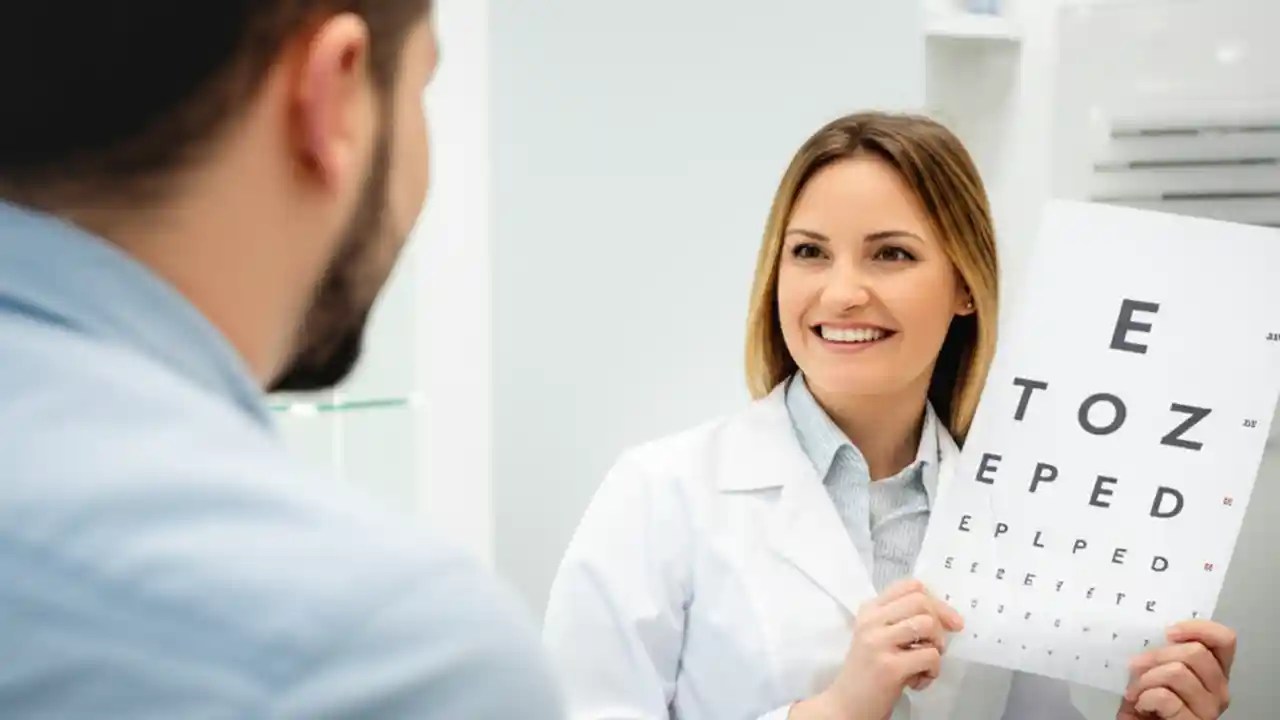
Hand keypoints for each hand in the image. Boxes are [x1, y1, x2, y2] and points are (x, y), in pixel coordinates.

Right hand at [790, 579, 963, 719]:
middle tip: (935, 645)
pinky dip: (933, 671)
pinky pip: (930, 656)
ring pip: (928, 625)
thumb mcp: (877, 636)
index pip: (910, 585)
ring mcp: (878, 642)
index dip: (936, 602)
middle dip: (940, 623)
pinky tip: (918, 681)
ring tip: (925, 663)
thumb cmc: (867, 672)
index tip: (946, 621)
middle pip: (922, 601)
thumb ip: (901, 620)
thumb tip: (947, 617)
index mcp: (869, 610)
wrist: (846, 705)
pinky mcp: (889, 667)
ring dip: (937, 647)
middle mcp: (871, 621)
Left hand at [1117, 620, 1235, 719]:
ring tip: (1137, 691)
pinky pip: (1165, 696)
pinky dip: (1145, 697)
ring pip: (1178, 672)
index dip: (1198, 629)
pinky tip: (1141, 705)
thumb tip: (1152, 634)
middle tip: (1136, 669)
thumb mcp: (1155, 669)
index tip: (1169, 633)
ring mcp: (1209, 710)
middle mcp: (1219, 690)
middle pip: (1196, 653)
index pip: (1224, 640)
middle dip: (1156, 656)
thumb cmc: (1146, 700)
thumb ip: (1163, 652)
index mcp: (1213, 671)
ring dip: (1146, 679)